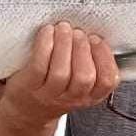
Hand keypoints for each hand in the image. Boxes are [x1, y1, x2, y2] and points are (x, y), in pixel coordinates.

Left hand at [3, 22, 119, 123]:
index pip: (107, 82)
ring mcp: (50, 94)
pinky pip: (39, 66)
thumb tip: (97, 34)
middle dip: (83, 49)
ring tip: (63, 28)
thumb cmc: (56, 86)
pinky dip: (44, 45)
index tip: (96, 38)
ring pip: (61, 72)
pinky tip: (47, 32)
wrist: (27, 107)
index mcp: (91, 95)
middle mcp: (72, 98)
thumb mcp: (79, 83)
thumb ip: (92, 63)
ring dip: (64, 44)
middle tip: (78, 32)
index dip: (104, 57)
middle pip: (84, 77)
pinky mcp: (30, 86)